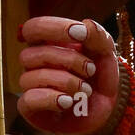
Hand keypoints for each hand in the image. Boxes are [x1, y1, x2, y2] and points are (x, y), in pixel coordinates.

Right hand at [17, 16, 118, 134]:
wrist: (105, 109)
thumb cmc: (98, 77)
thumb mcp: (105, 53)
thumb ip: (98, 36)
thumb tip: (85, 24)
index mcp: (46, 43)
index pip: (34, 28)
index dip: (54, 28)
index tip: (81, 34)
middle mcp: (34, 63)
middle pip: (33, 53)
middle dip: (68, 59)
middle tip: (91, 70)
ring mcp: (30, 85)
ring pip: (32, 77)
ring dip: (67, 82)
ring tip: (86, 91)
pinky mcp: (30, 108)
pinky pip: (29, 99)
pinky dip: (52, 99)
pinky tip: (69, 102)